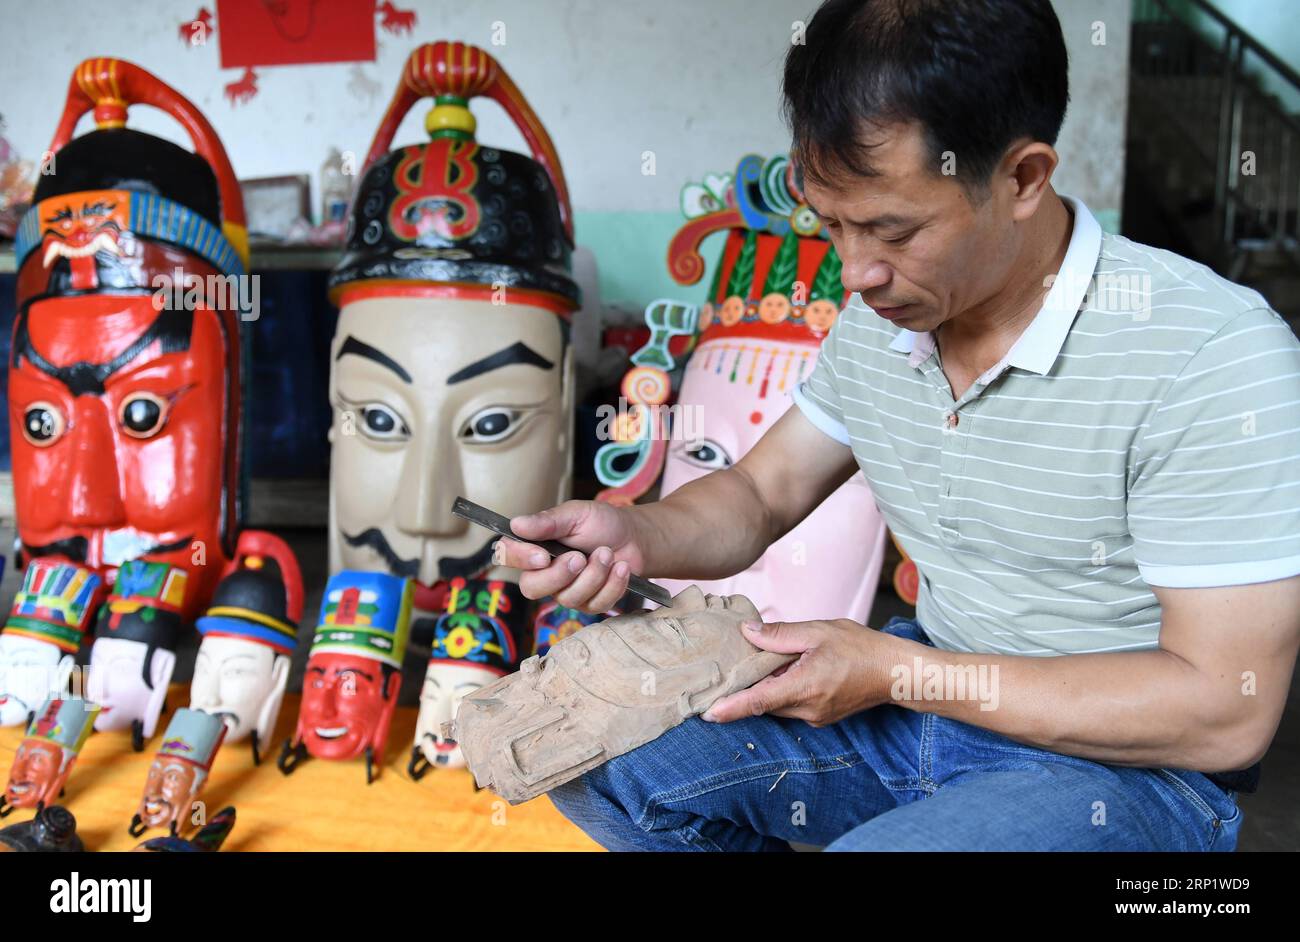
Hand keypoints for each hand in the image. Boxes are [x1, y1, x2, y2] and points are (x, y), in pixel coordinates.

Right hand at [494, 500, 645, 612]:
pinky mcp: (590, 603)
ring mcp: (568, 591)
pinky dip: (612, 584)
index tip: (542, 555)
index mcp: (536, 547)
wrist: (635, 537)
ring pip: (568, 598)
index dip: (521, 560)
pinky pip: (595, 604)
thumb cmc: (602, 523)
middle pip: (531, 588)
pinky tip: (621, 568)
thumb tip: (516, 524)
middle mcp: (546, 572)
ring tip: (608, 553)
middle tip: (580, 557)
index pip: (510, 557)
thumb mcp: (576, 514)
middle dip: (559, 575)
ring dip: (594, 575)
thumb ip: (547, 521)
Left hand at [702, 618, 904, 725]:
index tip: (708, 713)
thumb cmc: (860, 648)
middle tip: (730, 669)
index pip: (759, 701)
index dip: (731, 708)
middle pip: (764, 702)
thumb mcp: (818, 631)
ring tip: (765, 663)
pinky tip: (789, 671)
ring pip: (777, 704)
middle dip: (747, 688)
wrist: (895, 672)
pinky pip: (791, 706)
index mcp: (805, 686)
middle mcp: (808, 709)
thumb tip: (747, 632)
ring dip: (767, 688)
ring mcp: (815, 717)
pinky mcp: (821, 717)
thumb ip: (779, 635)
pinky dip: (783, 691)